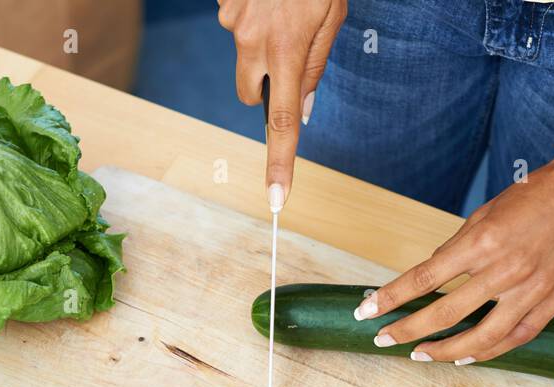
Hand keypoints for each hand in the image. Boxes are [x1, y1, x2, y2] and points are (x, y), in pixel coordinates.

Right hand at [218, 0, 346, 210]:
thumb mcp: (331, 17)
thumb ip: (314, 66)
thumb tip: (302, 109)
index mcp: (286, 51)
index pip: (283, 124)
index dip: (280, 164)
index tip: (275, 199)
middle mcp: (251, 42)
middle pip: (249, 94)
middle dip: (264, 87)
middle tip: (286, 53)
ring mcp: (231, 22)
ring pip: (242, 57)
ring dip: (258, 45)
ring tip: (281, 9)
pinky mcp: (221, 4)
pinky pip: (235, 25)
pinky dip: (250, 17)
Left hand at [356, 158, 553, 361]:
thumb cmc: (535, 196)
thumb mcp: (485, 213)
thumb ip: (457, 249)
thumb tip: (429, 279)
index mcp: (483, 241)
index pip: (424, 277)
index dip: (391, 297)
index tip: (365, 311)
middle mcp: (506, 269)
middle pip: (445, 313)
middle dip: (407, 330)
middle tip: (383, 339)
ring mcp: (532, 290)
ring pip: (480, 338)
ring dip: (445, 351)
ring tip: (421, 355)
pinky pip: (515, 338)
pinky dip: (488, 351)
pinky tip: (466, 357)